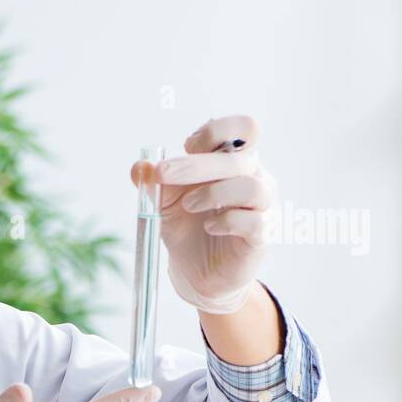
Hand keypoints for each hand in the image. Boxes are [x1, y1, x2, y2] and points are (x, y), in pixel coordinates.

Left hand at [131, 114, 276, 314]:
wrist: (196, 272)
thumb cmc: (187, 228)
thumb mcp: (163, 201)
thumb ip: (152, 181)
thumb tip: (139, 167)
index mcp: (233, 161)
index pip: (244, 128)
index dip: (215, 131)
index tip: (187, 146)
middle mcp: (254, 177)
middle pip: (240, 157)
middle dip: (196, 164)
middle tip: (163, 175)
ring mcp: (261, 206)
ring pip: (252, 186)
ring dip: (214, 193)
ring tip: (188, 205)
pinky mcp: (261, 235)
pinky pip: (255, 222)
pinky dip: (227, 221)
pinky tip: (209, 227)